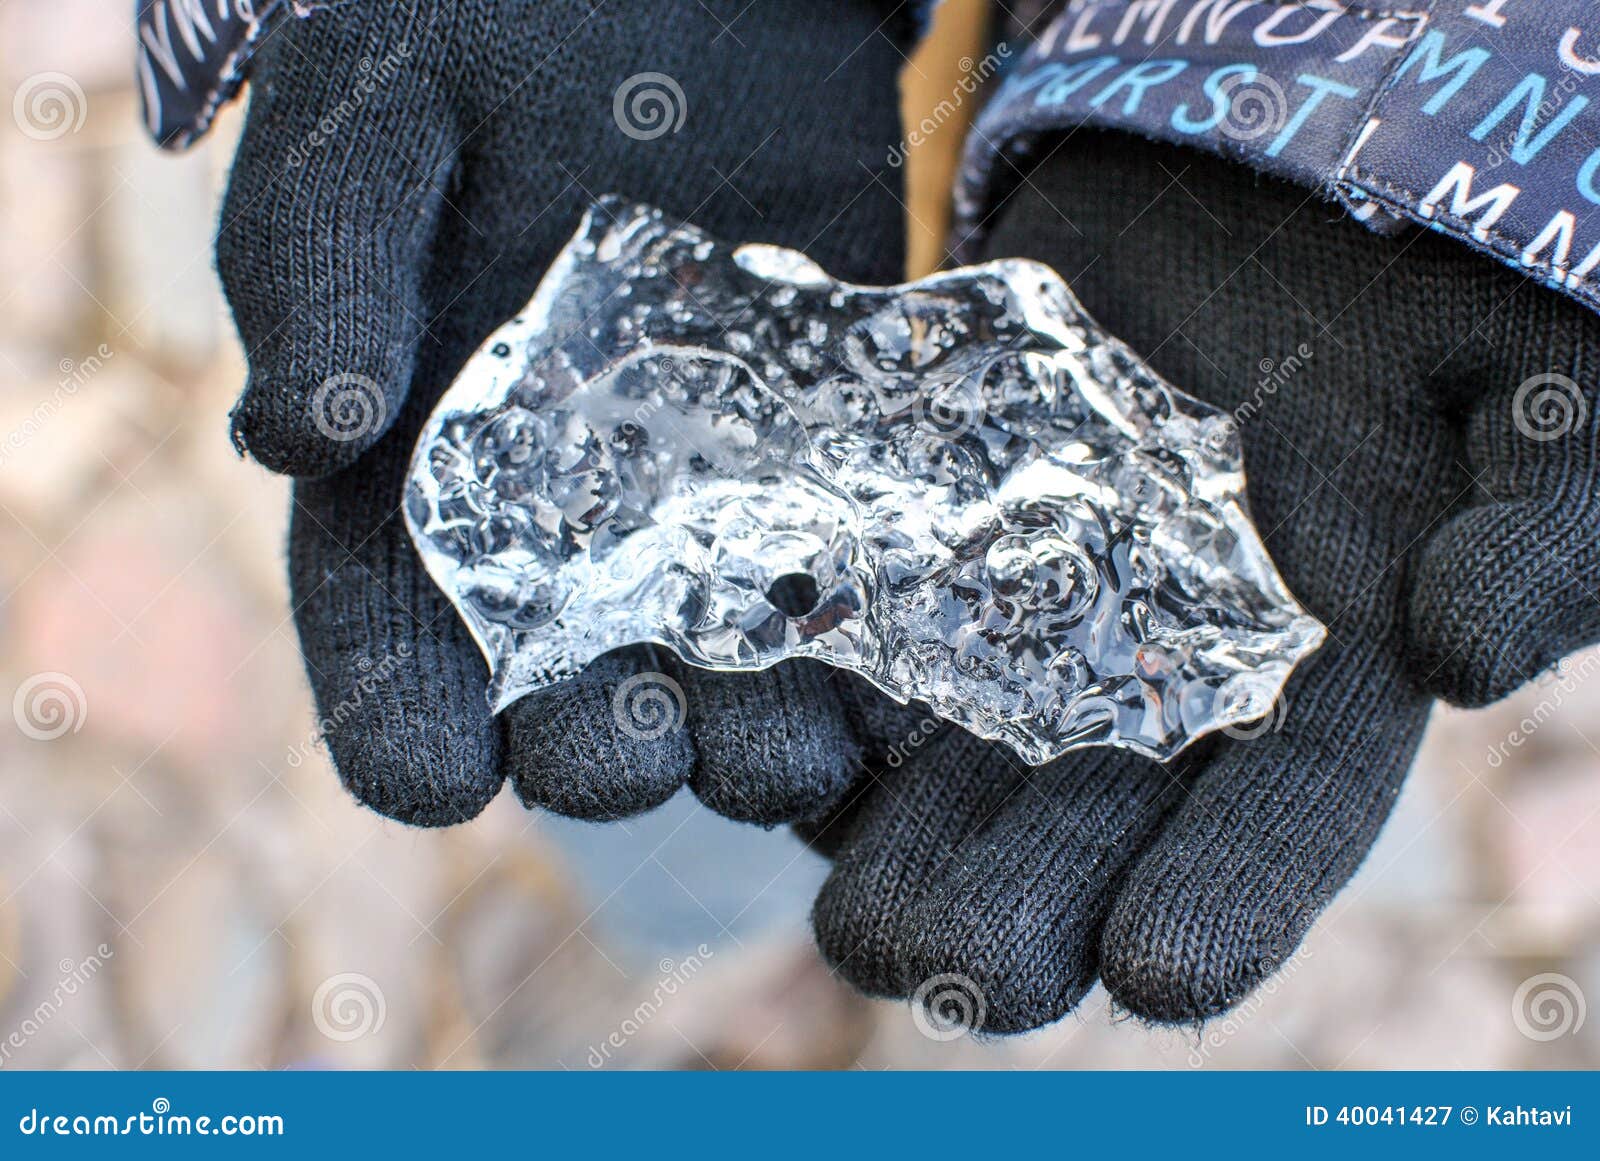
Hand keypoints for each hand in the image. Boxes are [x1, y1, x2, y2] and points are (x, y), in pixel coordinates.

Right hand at [214, 1, 914, 823]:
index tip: (436, 774)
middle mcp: (555, 530)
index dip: (400, 722)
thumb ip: (316, 259)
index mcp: (414, 479)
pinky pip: (844, 596)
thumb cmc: (490, 34)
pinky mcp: (813, 475)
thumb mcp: (375, 114)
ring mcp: (695, 513)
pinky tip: (899, 680)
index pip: (384, 642)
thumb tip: (296, 434)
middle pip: (564, 700)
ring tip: (788, 750)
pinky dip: (872, 657)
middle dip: (596, 750)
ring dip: (748, 740)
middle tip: (632, 748)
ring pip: (719, 683)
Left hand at [806, 132, 1599, 1030]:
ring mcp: (1034, 615)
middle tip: (928, 960)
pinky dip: (802, 671)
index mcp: (1315, 684)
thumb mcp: (1538, 393)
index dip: (1226, 896)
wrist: (1273, 187)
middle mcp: (1159, 682)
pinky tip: (745, 722)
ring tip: (825, 883)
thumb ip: (1543, 523)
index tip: (1157, 968)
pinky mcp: (933, 539)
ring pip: (947, 750)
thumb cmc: (1436, 299)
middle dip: (1006, 900)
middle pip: (1078, 821)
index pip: (1277, 817)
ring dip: (876, 821)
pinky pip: (859, 619)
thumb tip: (1468, 647)